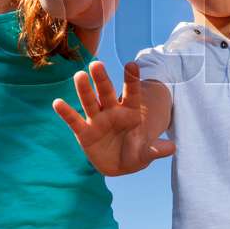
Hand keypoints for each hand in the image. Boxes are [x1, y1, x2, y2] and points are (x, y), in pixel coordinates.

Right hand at [52, 61, 174, 175]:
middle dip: (102, 79)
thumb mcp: (145, 154)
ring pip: (90, 102)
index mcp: (130, 112)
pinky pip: (74, 121)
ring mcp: (97, 120)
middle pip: (107, 92)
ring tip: (79, 75)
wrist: (118, 164)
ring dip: (84, 90)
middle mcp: (112, 111)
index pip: (131, 93)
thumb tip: (172, 148)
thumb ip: (155, 150)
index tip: (132, 64)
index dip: (132, 80)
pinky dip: (66, 113)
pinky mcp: (84, 132)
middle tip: (97, 63)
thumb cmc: (134, 154)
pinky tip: (57, 103)